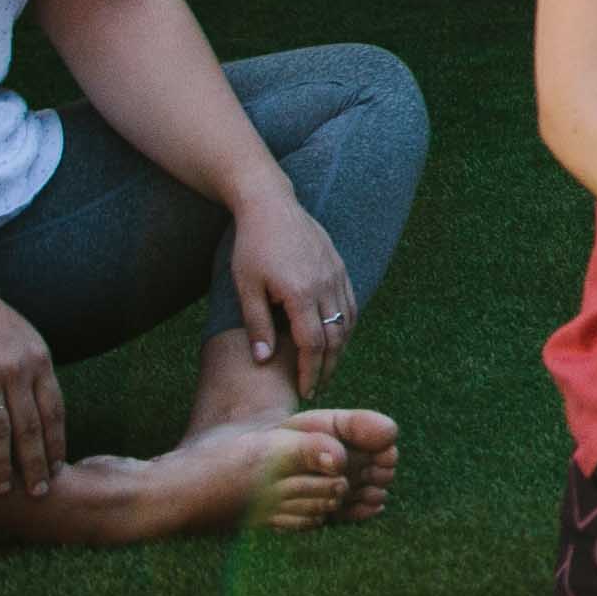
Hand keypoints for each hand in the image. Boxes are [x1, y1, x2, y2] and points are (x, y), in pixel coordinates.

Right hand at [0, 274, 66, 494]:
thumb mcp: (23, 338)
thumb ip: (35, 371)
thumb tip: (44, 408)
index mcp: (39, 360)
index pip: (54, 412)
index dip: (56, 443)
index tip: (58, 469)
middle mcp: (17, 370)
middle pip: (32, 428)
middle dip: (36, 464)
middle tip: (39, 492)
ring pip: (0, 432)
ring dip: (3, 465)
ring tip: (5, 489)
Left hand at [227, 191, 359, 394]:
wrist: (271, 205)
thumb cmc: (252, 246)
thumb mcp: (246, 287)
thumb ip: (257, 325)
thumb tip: (263, 360)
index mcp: (301, 294)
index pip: (313, 344)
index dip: (310, 371)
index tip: (305, 390)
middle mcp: (326, 286)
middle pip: (335, 337)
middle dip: (327, 366)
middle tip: (317, 387)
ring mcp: (337, 275)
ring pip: (347, 322)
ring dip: (339, 349)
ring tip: (326, 367)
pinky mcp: (340, 267)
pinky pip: (351, 304)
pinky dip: (346, 326)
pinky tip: (336, 337)